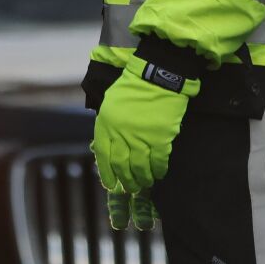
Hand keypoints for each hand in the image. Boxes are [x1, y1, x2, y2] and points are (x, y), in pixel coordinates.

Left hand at [92, 65, 194, 228]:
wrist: (158, 74)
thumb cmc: (134, 86)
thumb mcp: (111, 105)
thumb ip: (108, 127)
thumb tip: (108, 147)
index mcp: (106, 126)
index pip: (103, 157)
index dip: (108, 174)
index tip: (112, 186)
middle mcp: (121, 135)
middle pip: (122, 167)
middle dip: (126, 182)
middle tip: (132, 189)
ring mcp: (141, 138)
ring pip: (140, 168)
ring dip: (143, 180)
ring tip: (146, 184)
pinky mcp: (161, 137)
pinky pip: (159, 161)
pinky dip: (159, 170)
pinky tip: (160, 174)